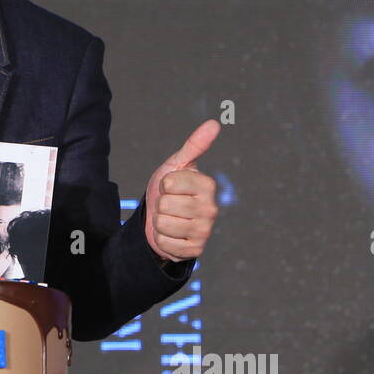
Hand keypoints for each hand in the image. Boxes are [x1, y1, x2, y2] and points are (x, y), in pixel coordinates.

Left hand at [143, 119, 220, 262]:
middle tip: (169, 205)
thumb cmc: (170, 190)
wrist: (162, 220)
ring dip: (159, 223)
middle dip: (160, 205)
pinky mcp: (195, 250)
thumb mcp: (176, 165)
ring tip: (170, 219)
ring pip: (163, 224)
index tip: (171, 187)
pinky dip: (161, 239)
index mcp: (207, 185)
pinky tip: (171, 235)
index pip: (169, 183)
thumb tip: (214, 123)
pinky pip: (164, 243)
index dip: (163, 185)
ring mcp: (204, 231)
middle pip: (164, 204)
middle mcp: (211, 209)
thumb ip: (194, 145)